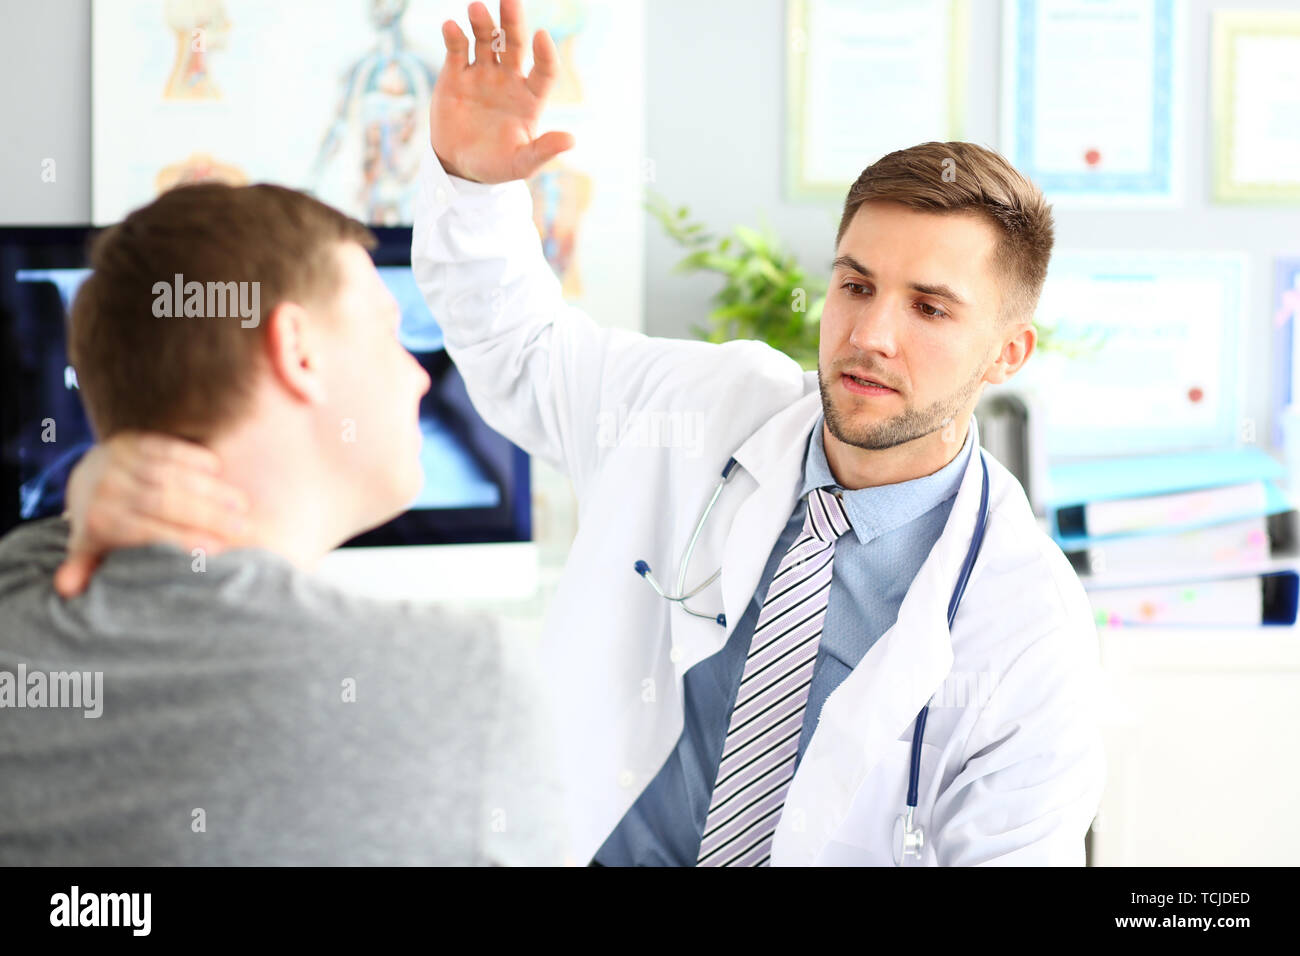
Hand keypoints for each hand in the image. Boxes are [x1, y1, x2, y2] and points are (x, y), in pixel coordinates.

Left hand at [54, 433, 248, 597]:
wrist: (85, 475)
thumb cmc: (102, 523)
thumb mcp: (90, 549)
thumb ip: (83, 568)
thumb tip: (66, 590)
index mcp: (100, 520)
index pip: (146, 530)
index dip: (182, 539)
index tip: (218, 550)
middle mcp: (107, 488)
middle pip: (163, 500)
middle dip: (207, 514)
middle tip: (242, 526)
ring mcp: (119, 461)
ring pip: (171, 474)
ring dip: (210, 488)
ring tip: (240, 503)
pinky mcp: (131, 440)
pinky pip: (169, 447)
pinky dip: (195, 458)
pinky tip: (219, 470)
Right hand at [429, 0, 574, 183]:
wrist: (459, 167)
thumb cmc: (496, 166)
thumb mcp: (521, 164)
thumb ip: (543, 151)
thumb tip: (572, 140)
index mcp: (530, 98)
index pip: (545, 70)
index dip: (546, 54)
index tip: (542, 37)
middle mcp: (509, 79)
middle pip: (515, 44)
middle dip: (513, 22)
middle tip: (510, 0)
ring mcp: (482, 73)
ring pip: (486, 40)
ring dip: (483, 23)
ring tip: (477, 9)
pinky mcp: (456, 74)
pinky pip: (457, 49)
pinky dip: (454, 36)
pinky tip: (451, 27)